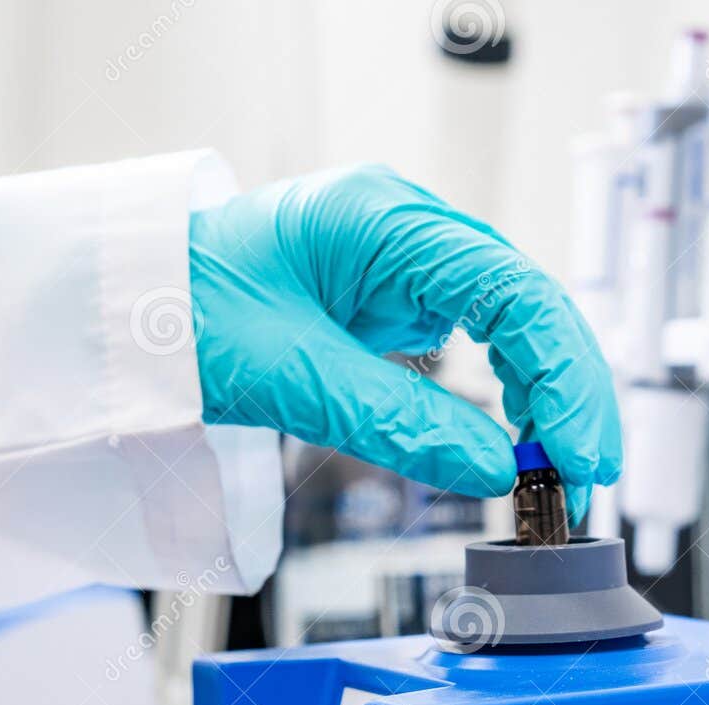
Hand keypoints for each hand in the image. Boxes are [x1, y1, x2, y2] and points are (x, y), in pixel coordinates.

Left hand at [188, 165, 621, 521]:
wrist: (123, 300)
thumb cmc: (176, 308)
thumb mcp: (285, 376)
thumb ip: (397, 422)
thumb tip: (494, 471)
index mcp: (386, 221)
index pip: (516, 291)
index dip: (563, 375)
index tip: (578, 454)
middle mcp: (412, 231)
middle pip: (532, 307)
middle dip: (569, 394)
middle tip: (585, 479)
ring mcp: (411, 262)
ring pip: (517, 326)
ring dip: (548, 398)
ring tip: (560, 472)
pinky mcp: (401, 298)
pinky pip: (481, 342)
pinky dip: (510, 394)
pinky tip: (521, 439)